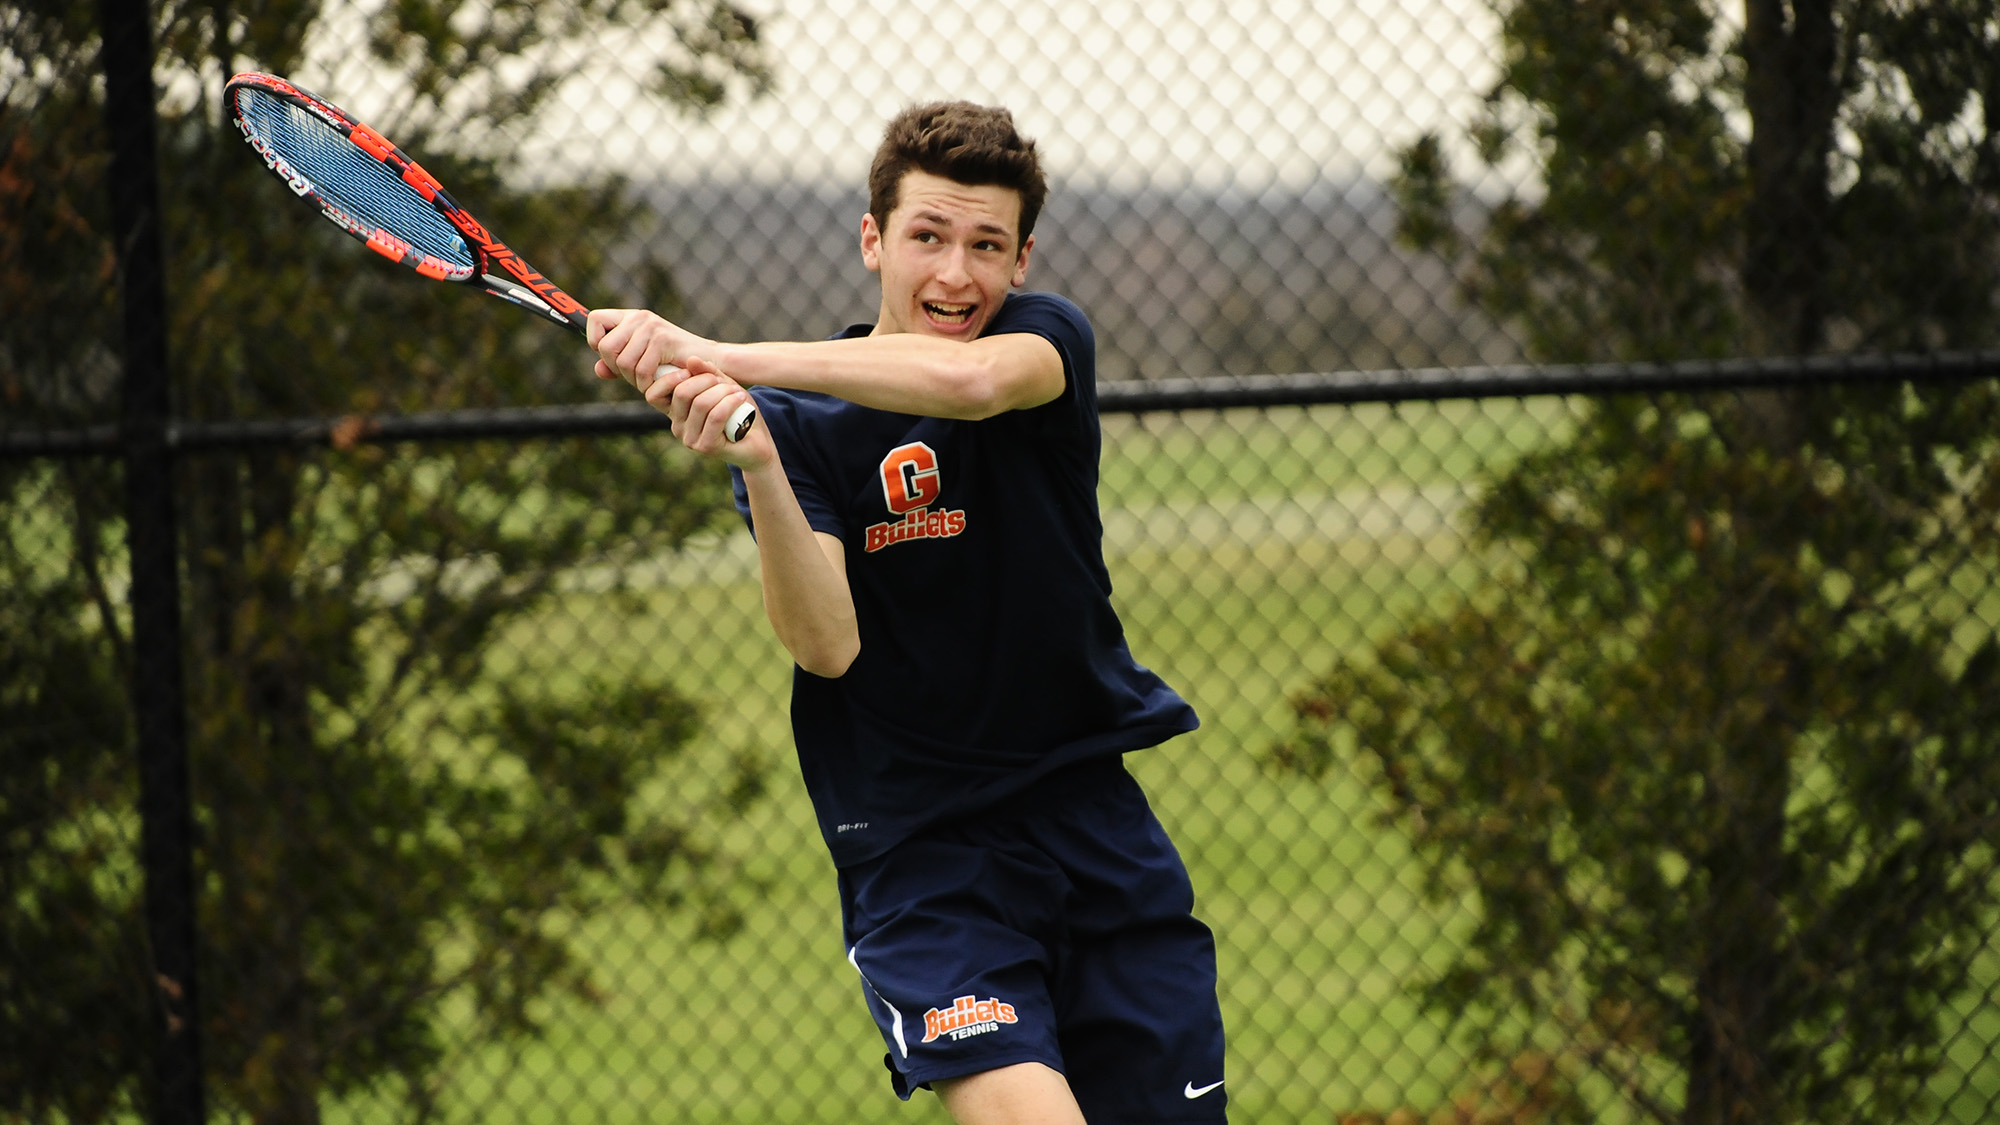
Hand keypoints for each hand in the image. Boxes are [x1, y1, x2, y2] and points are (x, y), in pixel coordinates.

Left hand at [586, 308, 716, 386]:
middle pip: (605, 347)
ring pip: (622, 362)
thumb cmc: (674, 363)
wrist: (708, 362)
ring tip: (648, 380)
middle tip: (635, 376)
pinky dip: (647, 383)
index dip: (596, 342)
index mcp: (632, 318)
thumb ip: (617, 365)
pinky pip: (641, 369)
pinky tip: (656, 383)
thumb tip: (598, 370)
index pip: (595, 319)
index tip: (612, 356)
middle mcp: (639, 318)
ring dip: (634, 380)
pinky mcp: (662, 340)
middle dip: (617, 368)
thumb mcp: (641, 363)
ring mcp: (651, 327)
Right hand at [641, 355, 770, 466]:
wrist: (758, 442)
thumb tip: (691, 359)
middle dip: (706, 380)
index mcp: (675, 411)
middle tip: (724, 382)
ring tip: (738, 392)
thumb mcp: (723, 386)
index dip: (669, 378)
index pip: (653, 394)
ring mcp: (690, 439)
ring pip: (701, 403)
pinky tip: (740, 398)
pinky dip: (730, 403)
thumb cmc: (738, 412)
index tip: (691, 370)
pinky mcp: (706, 447)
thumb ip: (708, 373)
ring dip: (723, 391)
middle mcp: (677, 426)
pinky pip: (715, 416)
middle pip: (682, 393)